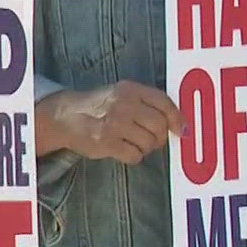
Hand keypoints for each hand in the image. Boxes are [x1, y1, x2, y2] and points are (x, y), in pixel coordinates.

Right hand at [37, 82, 182, 164]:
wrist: (66, 115)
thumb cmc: (100, 106)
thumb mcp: (122, 93)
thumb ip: (147, 103)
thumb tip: (177, 124)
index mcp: (131, 89)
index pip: (164, 102)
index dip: (177, 118)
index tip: (180, 129)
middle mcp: (124, 104)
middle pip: (159, 125)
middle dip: (160, 137)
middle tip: (154, 140)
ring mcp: (115, 124)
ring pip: (149, 143)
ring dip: (146, 148)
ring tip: (135, 144)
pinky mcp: (107, 143)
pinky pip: (135, 156)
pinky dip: (134, 156)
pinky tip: (125, 150)